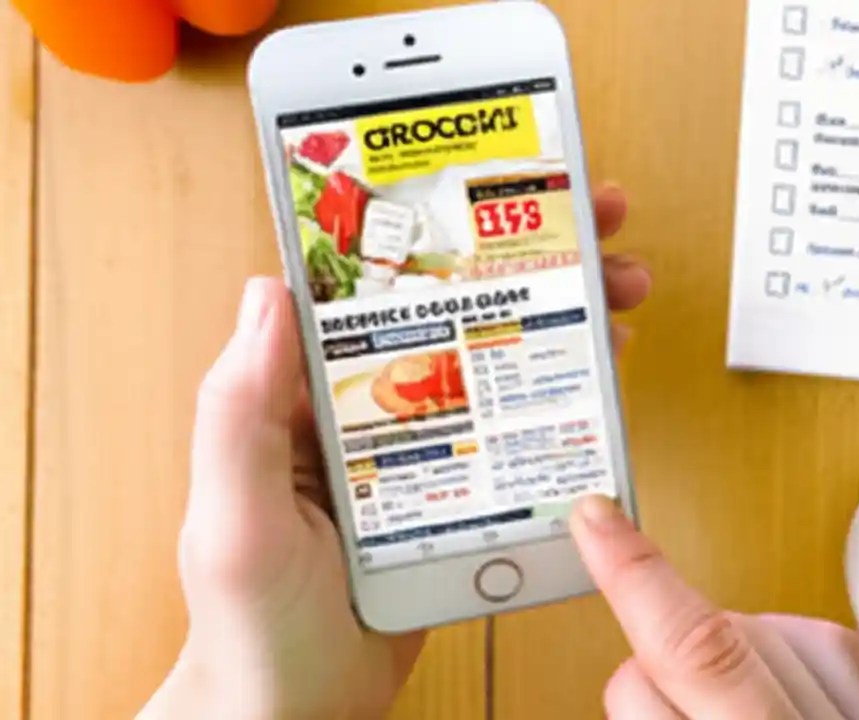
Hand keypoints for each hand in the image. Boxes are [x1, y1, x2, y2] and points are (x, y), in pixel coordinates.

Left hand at [139, 186, 649, 718]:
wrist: (295, 712)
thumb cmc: (249, 626)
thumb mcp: (235, 518)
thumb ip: (240, 411)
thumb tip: (269, 293)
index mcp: (303, 395)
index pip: (373, 284)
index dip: (438, 226)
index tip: (497, 186)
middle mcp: (362, 406)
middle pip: (453, 307)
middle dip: (528, 256)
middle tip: (594, 226)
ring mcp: (413, 447)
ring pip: (492, 356)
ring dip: (558, 314)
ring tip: (617, 288)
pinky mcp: (452, 489)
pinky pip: (509, 425)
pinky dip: (558, 392)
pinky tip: (598, 374)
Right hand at [570, 496, 858, 719]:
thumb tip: (637, 689)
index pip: (691, 651)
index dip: (634, 574)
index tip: (598, 521)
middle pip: (711, 638)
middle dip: (665, 674)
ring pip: (762, 627)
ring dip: (730, 668)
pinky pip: (824, 637)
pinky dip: (787, 663)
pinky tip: (787, 706)